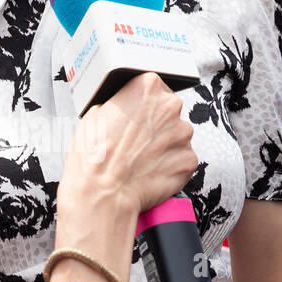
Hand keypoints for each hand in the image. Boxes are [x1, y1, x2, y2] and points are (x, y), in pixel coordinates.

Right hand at [63, 73, 197, 218]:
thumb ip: (117, 105)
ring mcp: (183, 135)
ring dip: (163, 146)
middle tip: (135, 142)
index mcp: (147, 87)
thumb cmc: (93, 158)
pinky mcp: (189, 160)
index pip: (152, 87)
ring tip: (141, 160)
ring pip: (176, 137)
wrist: (102, 194)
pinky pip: (182, 160)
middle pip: (168, 111)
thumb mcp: (94, 115)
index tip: (135, 116)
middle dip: (155, 125)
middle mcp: (170, 106)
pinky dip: (169, 166)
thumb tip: (121, 111)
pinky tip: (150, 172)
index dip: (141, 104)